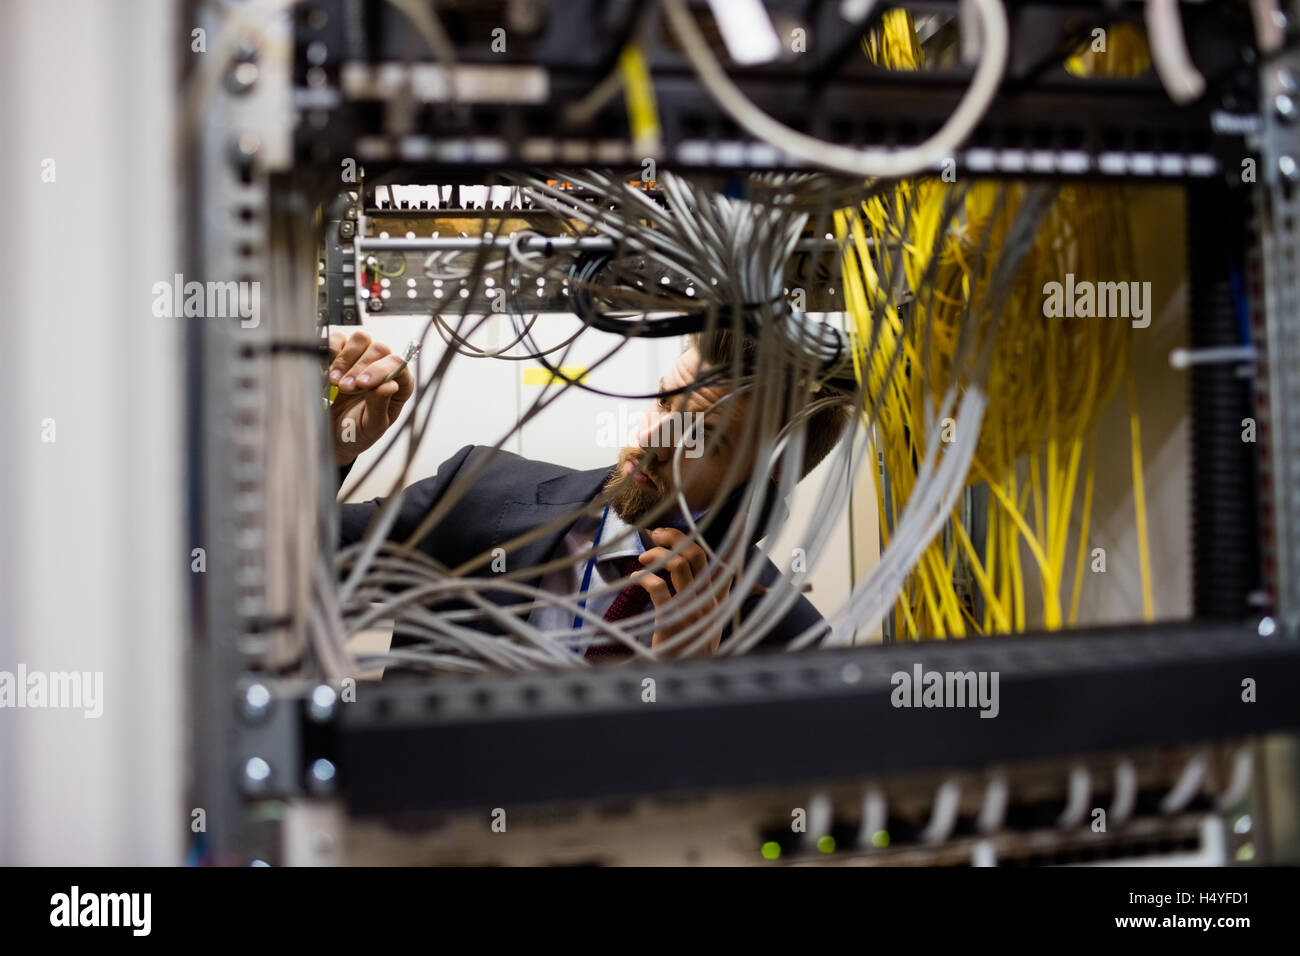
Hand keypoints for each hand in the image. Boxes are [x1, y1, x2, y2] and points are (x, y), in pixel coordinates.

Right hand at [328, 328, 414, 465]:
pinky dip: (330, 353)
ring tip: (335, 382)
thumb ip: (380, 405)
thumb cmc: (356, 433)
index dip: (382, 370)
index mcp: (400, 384)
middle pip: (379, 348)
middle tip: (345, 388)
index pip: (398, 364)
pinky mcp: (339, 355)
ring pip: (360, 340)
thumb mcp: (372, 426)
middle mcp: (382, 367)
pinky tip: (326, 374)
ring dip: (345, 360)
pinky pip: (337, 341)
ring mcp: (361, 359)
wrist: (330, 437)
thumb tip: (389, 385)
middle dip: (360, 368)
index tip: (363, 384)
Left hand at [634, 527, 734, 656]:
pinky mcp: (671, 620)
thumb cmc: (689, 648)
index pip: (730, 564)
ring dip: (656, 554)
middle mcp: (709, 602)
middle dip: (675, 536)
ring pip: (678, 564)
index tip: (740, 519)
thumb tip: (690, 568)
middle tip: (657, 534)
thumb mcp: (706, 623)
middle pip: (696, 554)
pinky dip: (644, 576)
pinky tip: (636, 578)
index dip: (735, 541)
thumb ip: (706, 597)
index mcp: (719, 600)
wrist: (680, 680)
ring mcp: (691, 610)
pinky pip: (658, 586)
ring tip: (643, 557)